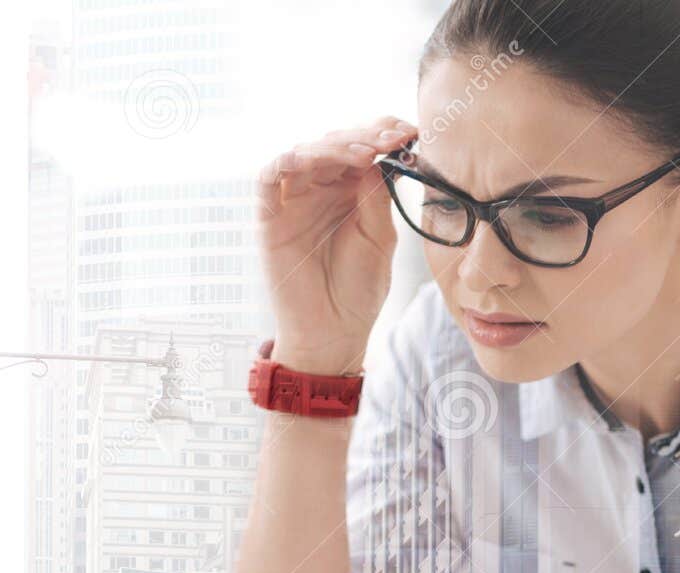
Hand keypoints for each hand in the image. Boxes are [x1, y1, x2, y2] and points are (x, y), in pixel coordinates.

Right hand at [256, 117, 416, 374]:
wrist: (331, 332)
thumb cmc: (357, 289)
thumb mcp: (379, 238)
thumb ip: (376, 197)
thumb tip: (378, 156)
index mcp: (353, 192)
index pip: (364, 149)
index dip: (384, 133)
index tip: (410, 133)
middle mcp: (323, 189)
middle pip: (337, 144)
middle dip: (365, 136)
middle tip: (391, 140)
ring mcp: (295, 200)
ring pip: (307, 153)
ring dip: (334, 147)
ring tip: (364, 153)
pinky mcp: (270, 215)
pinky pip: (270, 177)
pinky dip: (287, 161)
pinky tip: (310, 158)